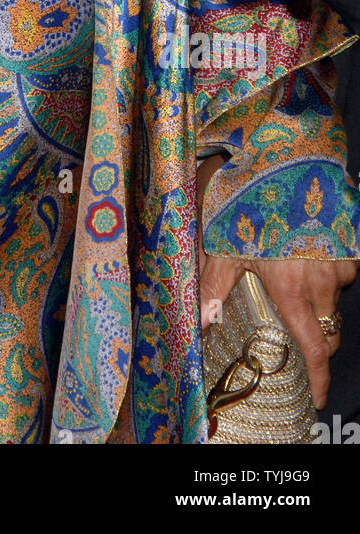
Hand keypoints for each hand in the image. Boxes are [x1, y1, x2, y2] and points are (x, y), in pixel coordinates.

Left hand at [196, 154, 358, 408]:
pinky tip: (305, 248)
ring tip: (290, 275)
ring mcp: (340, 256)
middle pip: (328, 327)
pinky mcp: (349, 235)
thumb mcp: (222, 242)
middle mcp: (323, 279)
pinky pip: (342, 263)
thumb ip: (216, 284)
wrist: (285, 152)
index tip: (319, 398)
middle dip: (315, 338)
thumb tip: (205, 322)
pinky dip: (326, 265)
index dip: (319, 378)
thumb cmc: (249, 198)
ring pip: (335, 293)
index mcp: (293, 289)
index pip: (314, 349)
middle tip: (294, 336)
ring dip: (318, 296)